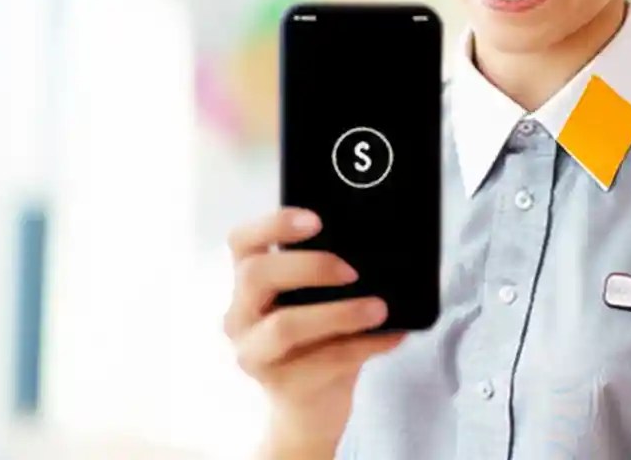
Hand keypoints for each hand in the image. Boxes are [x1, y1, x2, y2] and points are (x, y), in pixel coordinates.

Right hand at [223, 208, 405, 456]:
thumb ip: (329, 275)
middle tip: (352, 272)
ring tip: (379, 309)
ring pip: (283, 325)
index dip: (273, 224)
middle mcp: (239, 316)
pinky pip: (321, 362)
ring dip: (338, 313)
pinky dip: (362, 345)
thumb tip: (379, 248)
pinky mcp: (280, 386)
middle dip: (309, 266)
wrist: (310, 411)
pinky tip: (390, 336)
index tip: (316, 220)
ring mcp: (254, 354)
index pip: (241, 242)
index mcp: (248, 285)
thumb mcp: (316, 302)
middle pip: (255, 275)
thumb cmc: (317, 343)